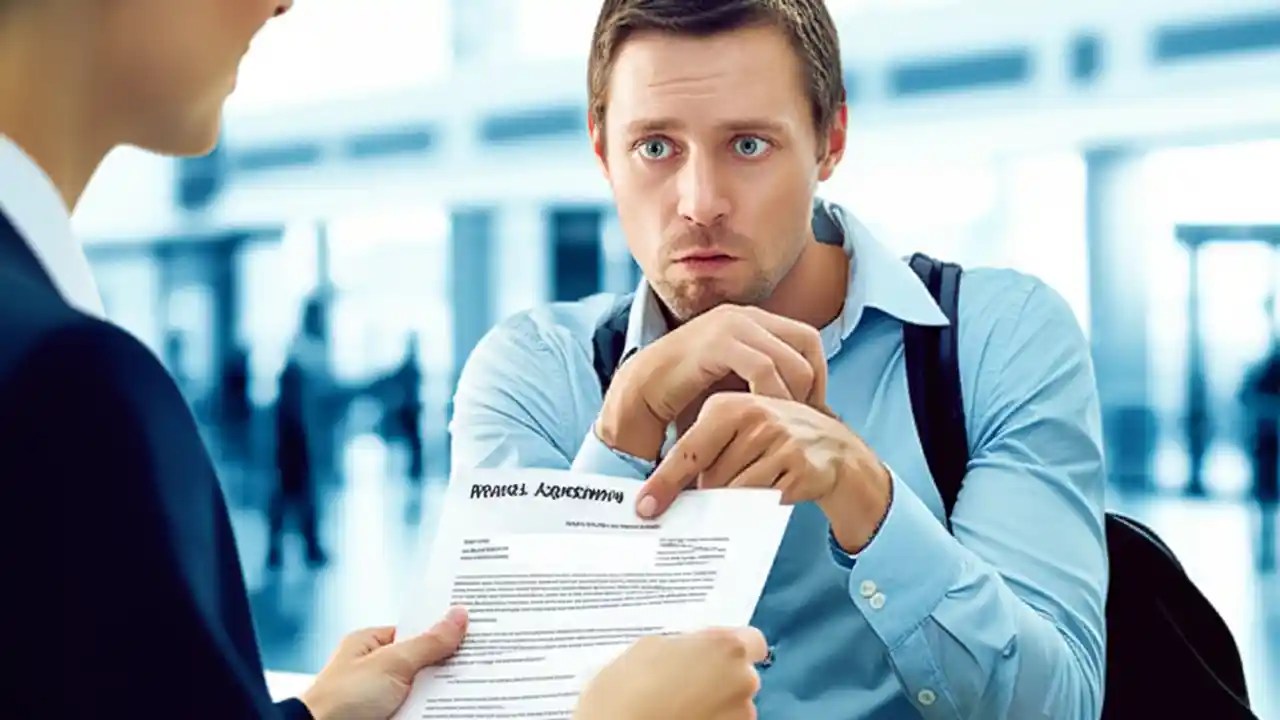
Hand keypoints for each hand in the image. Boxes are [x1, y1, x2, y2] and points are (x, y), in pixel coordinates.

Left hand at [299, 606, 467, 719]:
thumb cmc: (341, 699)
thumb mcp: (392, 663)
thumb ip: (428, 642)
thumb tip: (457, 617)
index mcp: (369, 644)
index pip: (414, 631)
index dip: (441, 629)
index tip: (472, 628)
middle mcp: (374, 669)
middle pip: (423, 661)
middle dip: (447, 664)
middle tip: (479, 658)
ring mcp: (381, 696)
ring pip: (424, 689)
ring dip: (442, 690)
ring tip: (475, 683)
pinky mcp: (389, 716)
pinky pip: (419, 709)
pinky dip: (434, 709)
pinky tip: (456, 705)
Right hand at [573, 627, 767, 719]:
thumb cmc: (628, 692)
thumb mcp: (648, 648)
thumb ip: (682, 645)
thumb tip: (688, 651)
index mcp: (727, 649)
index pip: (752, 640)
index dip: (728, 646)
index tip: (706, 652)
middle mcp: (743, 682)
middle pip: (740, 673)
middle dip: (717, 675)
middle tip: (681, 680)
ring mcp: (739, 717)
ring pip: (732, 704)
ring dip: (711, 702)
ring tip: (674, 706)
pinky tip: (677, 719)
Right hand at [597, 305, 827, 460]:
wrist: (639, 394)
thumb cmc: (687, 396)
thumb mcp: (737, 384)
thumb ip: (770, 384)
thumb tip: (820, 410)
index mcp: (752, 319)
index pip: (807, 339)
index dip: (819, 375)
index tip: (814, 410)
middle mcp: (744, 315)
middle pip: (806, 343)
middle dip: (811, 386)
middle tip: (801, 420)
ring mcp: (730, 324)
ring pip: (788, 358)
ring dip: (792, 396)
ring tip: (782, 423)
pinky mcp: (716, 342)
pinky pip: (762, 368)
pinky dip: (771, 395)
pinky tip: (762, 417)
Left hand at [636, 393, 891, 553]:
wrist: (833, 447)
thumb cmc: (771, 442)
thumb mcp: (735, 433)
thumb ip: (703, 453)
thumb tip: (661, 495)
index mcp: (728, 406)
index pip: (687, 451)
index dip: (665, 483)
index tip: (645, 508)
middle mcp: (753, 417)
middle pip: (710, 479)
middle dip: (708, 498)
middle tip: (715, 500)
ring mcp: (779, 441)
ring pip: (735, 493)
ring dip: (733, 505)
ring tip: (750, 489)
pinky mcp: (799, 466)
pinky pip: (763, 502)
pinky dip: (758, 508)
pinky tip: (769, 495)